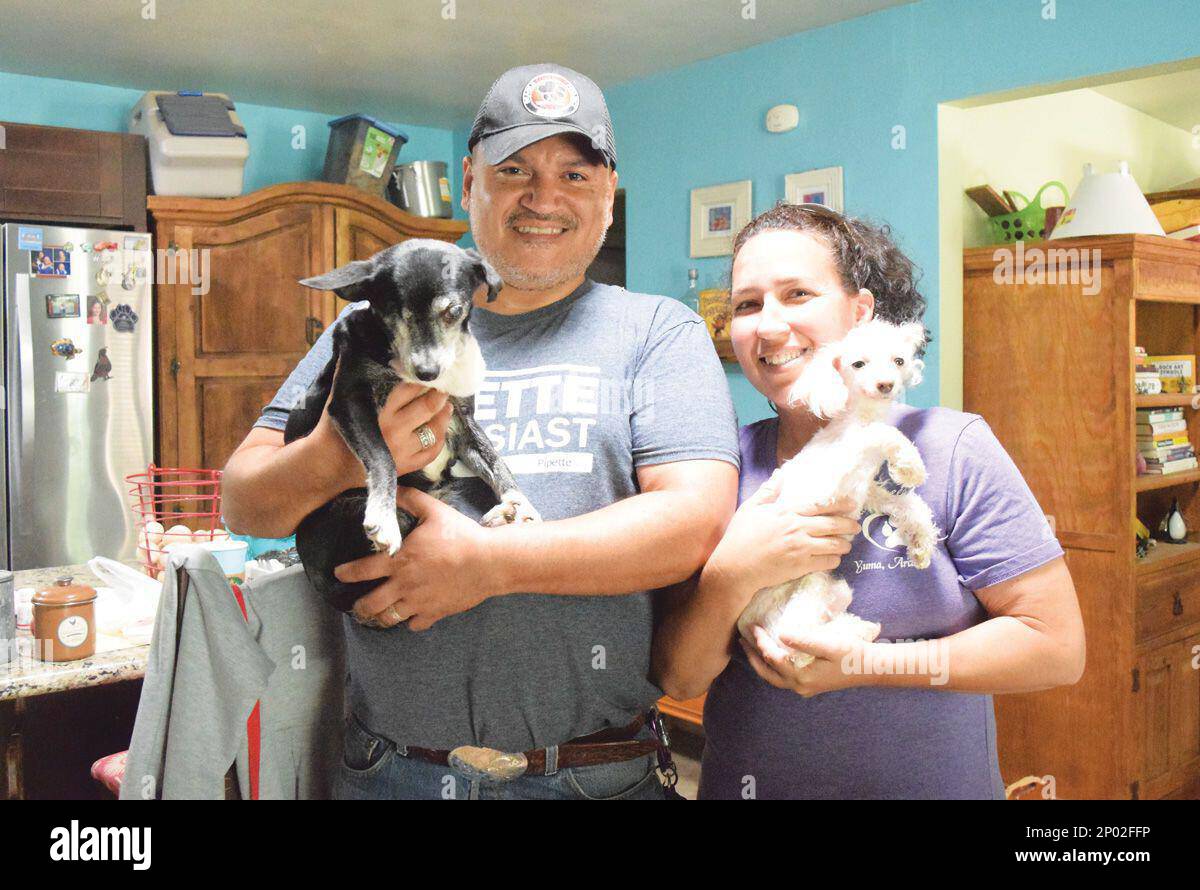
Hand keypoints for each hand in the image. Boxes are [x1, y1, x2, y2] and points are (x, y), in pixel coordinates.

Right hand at [313, 360, 452, 482]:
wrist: (327, 466)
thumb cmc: (332, 430)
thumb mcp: (338, 399)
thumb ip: (348, 374)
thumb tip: (349, 343)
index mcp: (381, 412)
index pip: (409, 389)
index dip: (422, 380)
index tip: (431, 373)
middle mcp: (395, 431)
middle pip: (427, 408)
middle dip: (439, 395)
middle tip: (445, 387)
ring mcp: (403, 451)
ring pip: (434, 431)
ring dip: (444, 417)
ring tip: (448, 407)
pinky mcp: (406, 466)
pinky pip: (431, 453)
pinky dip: (440, 441)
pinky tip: (441, 431)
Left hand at [335, 487, 507, 630]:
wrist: (489, 562)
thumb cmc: (461, 535)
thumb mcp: (435, 511)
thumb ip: (410, 500)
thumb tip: (392, 488)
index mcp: (399, 560)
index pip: (362, 570)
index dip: (346, 573)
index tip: (339, 574)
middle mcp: (404, 585)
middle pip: (370, 604)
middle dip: (359, 606)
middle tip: (357, 605)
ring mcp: (419, 602)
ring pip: (389, 619)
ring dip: (381, 617)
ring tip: (379, 614)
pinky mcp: (435, 613)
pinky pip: (415, 625)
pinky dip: (411, 622)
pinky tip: (412, 616)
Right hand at [706, 470, 858, 593]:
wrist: (734, 567)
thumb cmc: (740, 537)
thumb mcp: (750, 508)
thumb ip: (768, 491)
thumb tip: (780, 473)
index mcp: (787, 512)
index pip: (820, 505)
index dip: (839, 504)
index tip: (852, 504)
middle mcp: (797, 528)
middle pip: (832, 524)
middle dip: (848, 525)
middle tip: (856, 526)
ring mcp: (801, 548)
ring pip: (833, 544)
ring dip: (844, 544)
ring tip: (847, 544)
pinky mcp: (801, 566)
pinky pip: (826, 562)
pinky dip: (834, 560)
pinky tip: (834, 559)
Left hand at [740, 625, 871, 696]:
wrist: (871, 667)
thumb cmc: (852, 653)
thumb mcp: (829, 643)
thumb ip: (805, 640)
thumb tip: (781, 635)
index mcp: (802, 677)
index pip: (773, 659)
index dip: (761, 643)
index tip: (753, 627)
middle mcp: (800, 686)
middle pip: (768, 674)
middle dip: (753, 657)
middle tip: (742, 641)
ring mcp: (806, 687)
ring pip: (776, 677)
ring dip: (762, 663)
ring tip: (752, 648)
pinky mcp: (811, 683)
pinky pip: (785, 677)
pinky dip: (774, 666)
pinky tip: (774, 655)